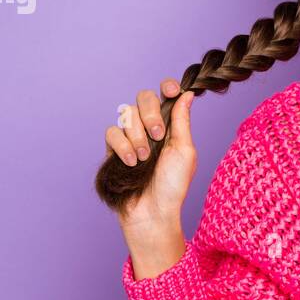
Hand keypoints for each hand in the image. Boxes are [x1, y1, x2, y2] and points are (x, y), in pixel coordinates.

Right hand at [104, 79, 197, 235]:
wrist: (152, 212)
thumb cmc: (173, 186)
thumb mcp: (184, 151)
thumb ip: (182, 121)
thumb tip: (188, 94)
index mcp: (170, 126)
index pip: (165, 95)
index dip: (167, 87)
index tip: (170, 90)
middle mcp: (149, 127)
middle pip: (143, 98)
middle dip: (150, 113)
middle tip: (158, 135)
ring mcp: (130, 137)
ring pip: (126, 114)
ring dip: (137, 136)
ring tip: (144, 159)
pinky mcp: (113, 150)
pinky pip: (111, 132)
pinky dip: (122, 146)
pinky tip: (131, 163)